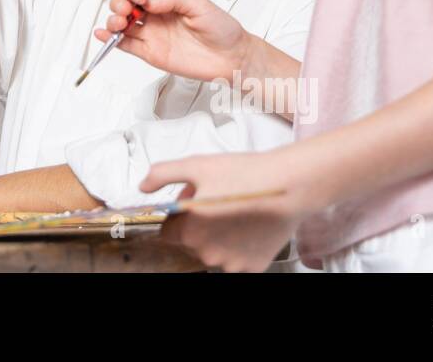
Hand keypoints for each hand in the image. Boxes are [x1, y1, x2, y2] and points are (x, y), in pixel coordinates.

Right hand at [94, 0, 253, 82]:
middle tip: (130, 9)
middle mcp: (155, 15)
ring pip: (121, 23)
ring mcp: (151, 34)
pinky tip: (103, 34)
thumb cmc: (221, 29)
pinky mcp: (150, 53)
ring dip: (113, 19)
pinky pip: (125, 45)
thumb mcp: (200, 4)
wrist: (231, 57)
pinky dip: (111, 40)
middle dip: (120, 2)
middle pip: (125, 3)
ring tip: (118, 22)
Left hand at [141, 147, 320, 272]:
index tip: (193, 203)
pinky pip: (236, 259)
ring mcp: (230, 263)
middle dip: (198, 224)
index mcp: (188, 230)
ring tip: (235, 212)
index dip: (179, 215)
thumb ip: (162, 174)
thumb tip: (143, 187)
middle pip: (191, 241)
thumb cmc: (244, 174)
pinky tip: (249, 226)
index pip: (168, 231)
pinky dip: (239, 247)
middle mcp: (206, 253)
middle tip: (217, 201)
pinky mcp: (252, 267)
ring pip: (213, 252)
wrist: (289, 185)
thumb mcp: (196, 165)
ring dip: (218, 237)